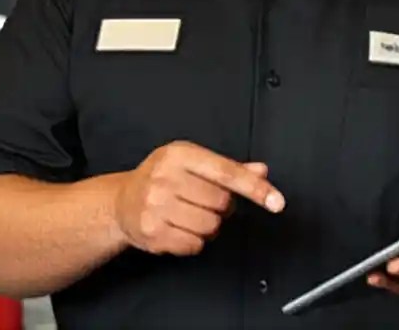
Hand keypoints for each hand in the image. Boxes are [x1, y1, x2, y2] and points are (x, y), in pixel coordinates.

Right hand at [115, 141, 284, 255]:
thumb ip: (229, 168)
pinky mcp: (152, 232)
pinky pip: (194, 244)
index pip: (227, 172)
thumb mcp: (192, 163)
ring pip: (211, 226)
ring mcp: (156, 206)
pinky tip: (180, 228)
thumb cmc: (162, 179)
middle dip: (222, 207)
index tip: (276, 202)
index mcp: (179, 154)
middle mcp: (165, 177)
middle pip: (222, 202)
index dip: (255, 188)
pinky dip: (194, 241)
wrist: (121, 203)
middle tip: (205, 202)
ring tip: (192, 216)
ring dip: (209, 226)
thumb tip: (261, 170)